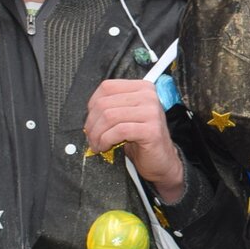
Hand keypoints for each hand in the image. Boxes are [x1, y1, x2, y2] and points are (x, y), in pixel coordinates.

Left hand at [86, 79, 186, 201]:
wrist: (160, 161)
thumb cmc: (141, 140)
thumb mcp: (126, 116)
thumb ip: (112, 106)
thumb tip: (89, 110)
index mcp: (142, 88)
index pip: (107, 87)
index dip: (92, 104)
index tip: (91, 120)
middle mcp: (149, 96)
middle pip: (105, 103)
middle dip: (92, 123)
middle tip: (91, 137)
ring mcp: (152, 112)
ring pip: (109, 116)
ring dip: (97, 134)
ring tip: (97, 144)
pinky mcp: (152, 130)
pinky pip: (119, 131)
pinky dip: (106, 140)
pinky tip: (105, 147)